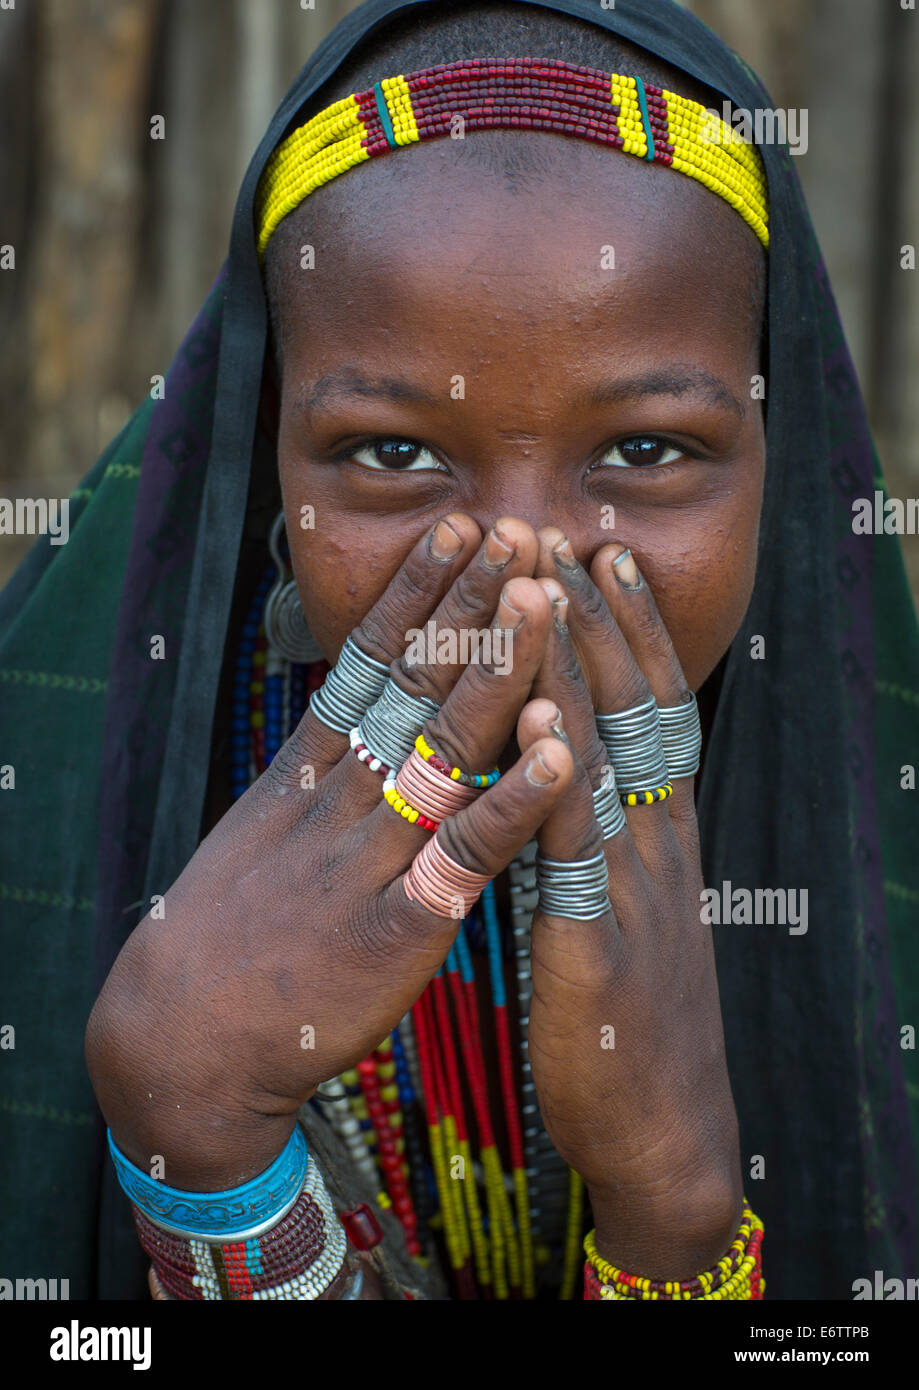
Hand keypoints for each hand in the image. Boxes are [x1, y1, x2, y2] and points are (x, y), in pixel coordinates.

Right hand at [86, 515, 576, 1192]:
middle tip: (519, 526)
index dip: (420, 593)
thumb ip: (319, 770)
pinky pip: (465, 853)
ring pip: (444, 746)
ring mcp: (370, 854)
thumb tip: (358, 710)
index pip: (371, 660)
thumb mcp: (264, 828)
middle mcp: (340, 795)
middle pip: (414, 682)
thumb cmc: (229, 935)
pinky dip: (515, 801)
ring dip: (497, 669)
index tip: (459, 528)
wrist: (184, 1037)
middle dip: (470, 603)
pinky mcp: (399, 923)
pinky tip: (559, 750)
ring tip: (541, 597)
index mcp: (309, 770)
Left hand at [515, 529, 742, 1280]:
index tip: (599, 551)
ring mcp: (631, 885)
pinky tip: (537, 720)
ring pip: (602, 755)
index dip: (627, 625)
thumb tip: (558, 767)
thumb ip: (595, 836)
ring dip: (573, 665)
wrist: (663, 1123)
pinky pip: (572, 846)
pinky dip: (556, 778)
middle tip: (563, 530)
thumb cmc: (629, 1013)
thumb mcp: (621, 903)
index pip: (650, 704)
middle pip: (631, 705)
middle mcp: (655, 841)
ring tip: (546, 584)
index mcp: (659, 831)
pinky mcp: (594, 942)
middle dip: (595, 616)